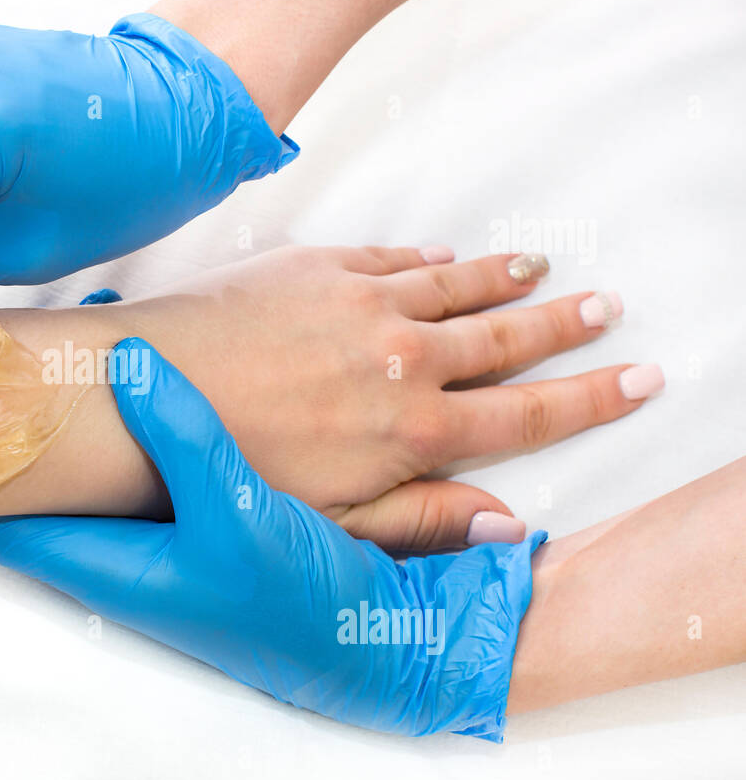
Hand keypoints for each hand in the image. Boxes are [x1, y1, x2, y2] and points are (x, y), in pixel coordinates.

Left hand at [0, 339, 543, 739]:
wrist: (372, 642)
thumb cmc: (294, 600)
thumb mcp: (240, 515)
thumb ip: (184, 437)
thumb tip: (125, 359)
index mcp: (102, 556)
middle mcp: (112, 545)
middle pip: (27, 482)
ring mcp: (145, 532)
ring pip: (75, 465)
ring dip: (52, 412)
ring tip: (16, 352)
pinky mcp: (185, 514)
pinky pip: (128, 456)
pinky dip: (114, 412)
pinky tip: (121, 368)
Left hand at [117, 245, 653, 548]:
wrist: (142, 390)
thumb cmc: (227, 473)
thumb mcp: (332, 523)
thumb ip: (423, 519)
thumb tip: (506, 523)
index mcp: (413, 428)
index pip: (525, 411)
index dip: (590, 395)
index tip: (636, 375)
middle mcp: (402, 358)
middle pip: (505, 336)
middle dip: (562, 324)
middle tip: (606, 305)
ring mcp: (360, 304)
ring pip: (455, 286)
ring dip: (503, 278)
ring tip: (540, 267)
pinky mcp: (315, 267)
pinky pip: (391, 257)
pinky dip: (427, 258)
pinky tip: (444, 256)